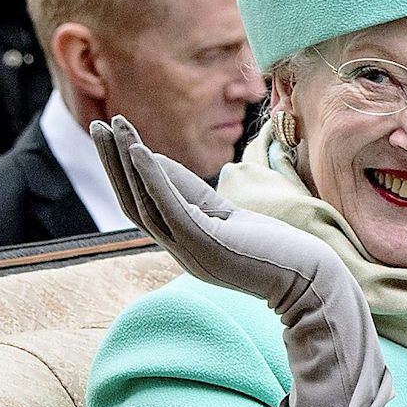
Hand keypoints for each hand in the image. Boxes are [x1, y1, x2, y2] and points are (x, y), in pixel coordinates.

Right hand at [89, 116, 390, 406]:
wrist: (310, 281)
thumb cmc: (279, 251)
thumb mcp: (232, 220)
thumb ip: (202, 200)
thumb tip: (172, 170)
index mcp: (186, 246)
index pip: (148, 206)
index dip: (129, 172)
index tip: (118, 138)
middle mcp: (180, 251)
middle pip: (133, 203)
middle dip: (113, 164)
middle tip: (96, 125)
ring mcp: (189, 250)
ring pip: (143, 203)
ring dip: (124, 164)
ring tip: (110, 128)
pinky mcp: (204, 244)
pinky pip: (167, 207)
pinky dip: (151, 178)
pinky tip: (139, 150)